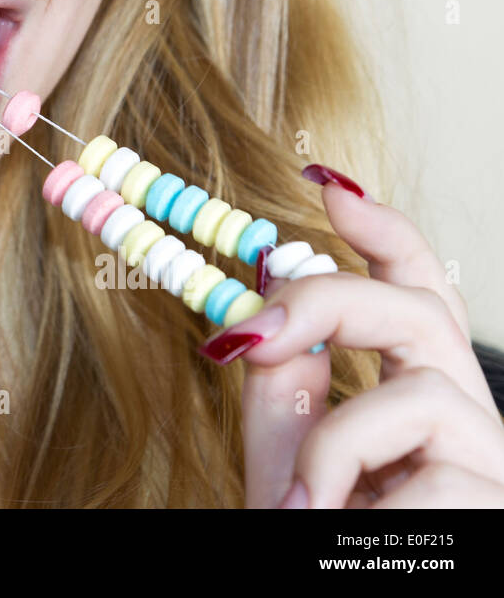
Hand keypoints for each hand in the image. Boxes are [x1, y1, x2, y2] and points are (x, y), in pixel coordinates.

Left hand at [210, 170, 503, 506]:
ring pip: (422, 391)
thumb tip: (259, 291)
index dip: (385, 232)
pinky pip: (420, 465)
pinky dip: (348, 488)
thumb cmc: (321, 545)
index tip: (326, 183)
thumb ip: (283, 384)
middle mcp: (470, 424)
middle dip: (327, 301)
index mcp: (419, 400)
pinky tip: (326, 527)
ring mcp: (492, 467)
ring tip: (298, 503)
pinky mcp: (492, 508)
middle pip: (423, 311)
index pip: (418, 293)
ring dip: (336, 441)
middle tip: (249, 332)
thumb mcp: (287, 459)